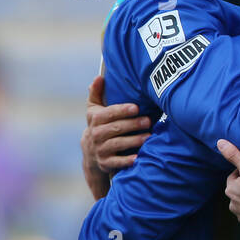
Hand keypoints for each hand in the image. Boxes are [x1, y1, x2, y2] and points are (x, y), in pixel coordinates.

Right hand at [81, 74, 149, 198]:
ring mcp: (100, 149)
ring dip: (133, 140)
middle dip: (132, 124)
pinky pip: (116, 162)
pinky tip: (138, 158)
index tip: (136, 107)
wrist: (91, 153)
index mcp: (95, 119)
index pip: (107, 114)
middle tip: (148, 120)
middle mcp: (96, 134)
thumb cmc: (100, 125)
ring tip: (148, 136)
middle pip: (115, 128)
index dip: (121, 111)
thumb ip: (96, 93)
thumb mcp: (95, 110)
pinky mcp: (106, 163)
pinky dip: (127, 160)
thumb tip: (100, 77)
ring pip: (117, 144)